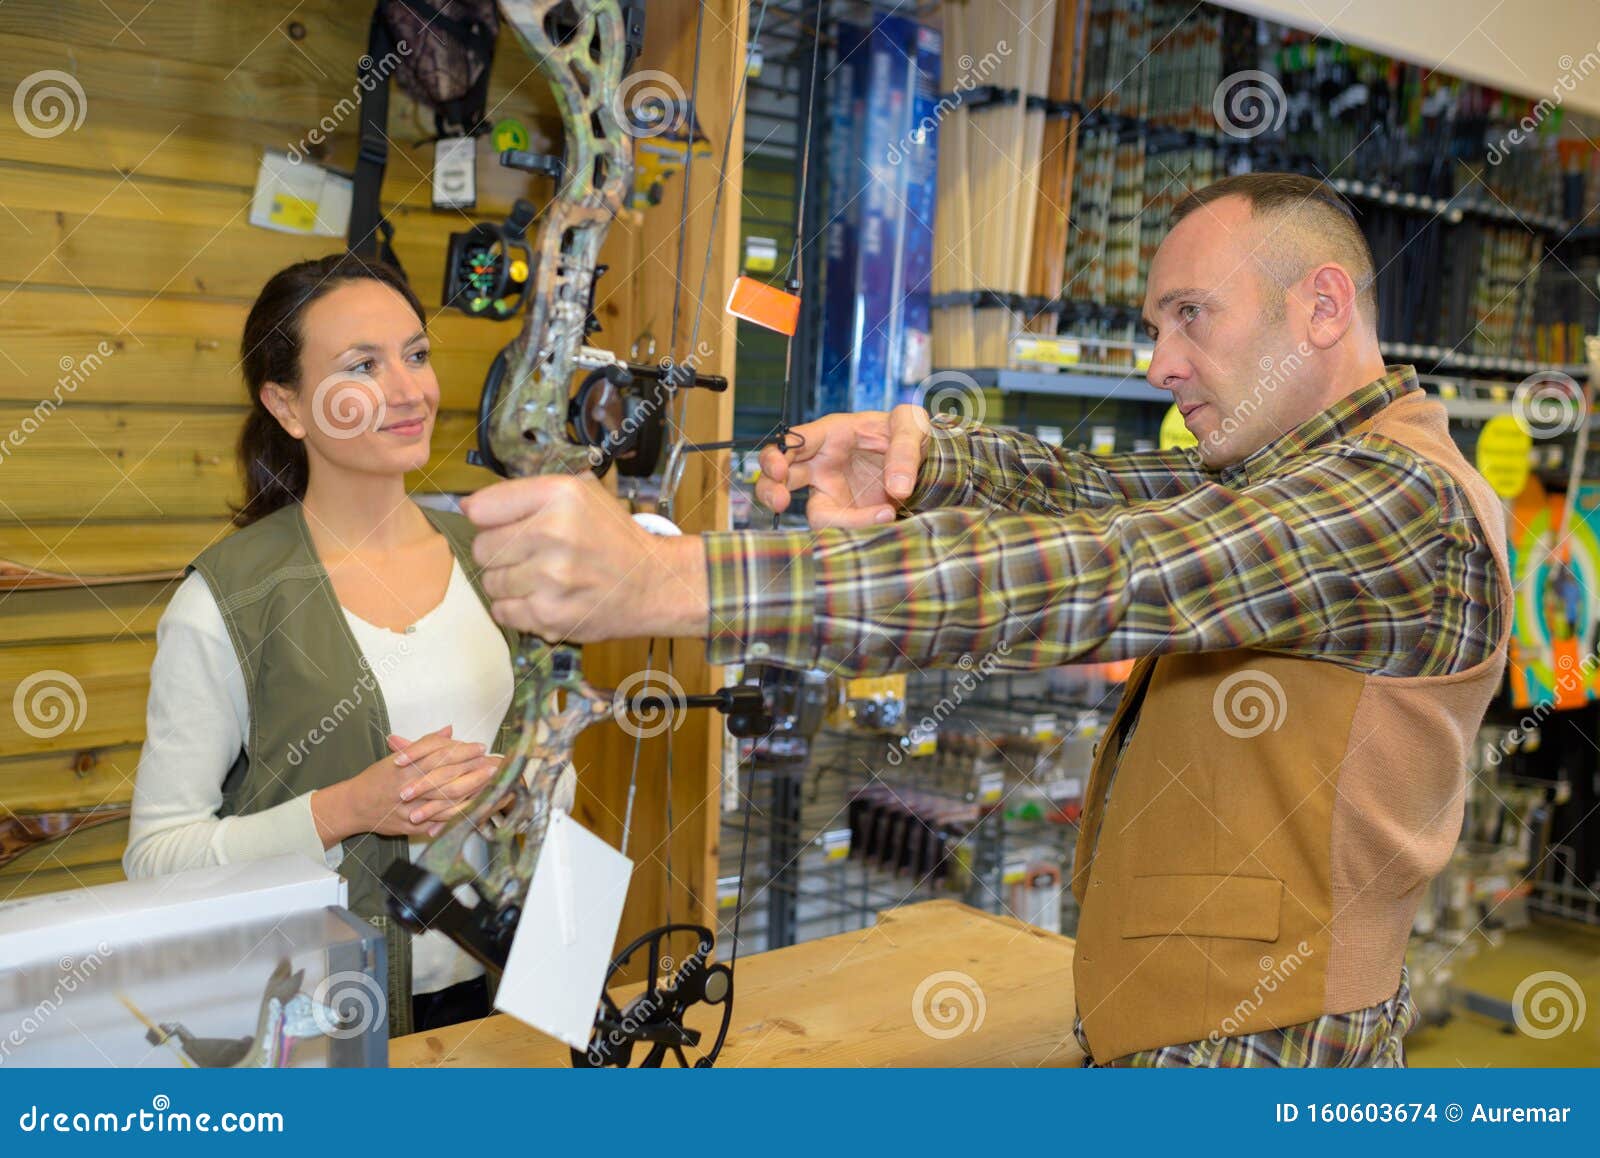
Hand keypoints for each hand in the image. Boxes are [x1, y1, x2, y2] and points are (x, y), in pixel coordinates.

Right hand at [310, 726, 496, 841]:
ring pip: (446, 799)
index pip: (438, 755)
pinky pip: (440, 820)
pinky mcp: (413, 824)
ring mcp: (412, 807)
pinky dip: (459, 814)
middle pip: (446, 776)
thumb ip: (426, 744)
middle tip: (495, 764)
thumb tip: (449, 730)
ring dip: (472, 792)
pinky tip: (477, 808)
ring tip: (493, 784)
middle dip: (473, 770)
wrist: (354, 806)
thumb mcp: (398, 757)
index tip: (480, 747)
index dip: (461, 751)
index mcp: (406, 767)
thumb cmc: (377, 779)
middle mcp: (409, 786)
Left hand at [461, 473, 708, 641]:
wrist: (651, 584)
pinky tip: (542, 599)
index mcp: (559, 495)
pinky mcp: (550, 614)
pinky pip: (502, 612)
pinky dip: (517, 609)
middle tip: (529, 555)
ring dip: (509, 583)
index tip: (501, 525)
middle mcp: (554, 532)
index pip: (481, 508)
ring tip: (540, 579)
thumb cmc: (612, 537)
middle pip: (482, 548)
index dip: (488, 519)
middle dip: (499, 553)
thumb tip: (468, 507)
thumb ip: (525, 494)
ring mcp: (551, 577)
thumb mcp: (581, 494)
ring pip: (490, 583)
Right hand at [756, 404, 929, 527]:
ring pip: (809, 512)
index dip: (778, 456)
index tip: (781, 471)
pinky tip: (887, 518)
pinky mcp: (848, 514)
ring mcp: (832, 492)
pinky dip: (859, 529)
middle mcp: (822, 464)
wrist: (927, 456)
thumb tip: (898, 488)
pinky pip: (842, 527)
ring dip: (826, 523)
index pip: (793, 443)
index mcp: (830, 434)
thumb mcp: (912, 426)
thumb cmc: (910, 433)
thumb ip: (904, 451)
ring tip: (857, 526)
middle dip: (769, 490)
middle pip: (778, 478)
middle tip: (778, 501)